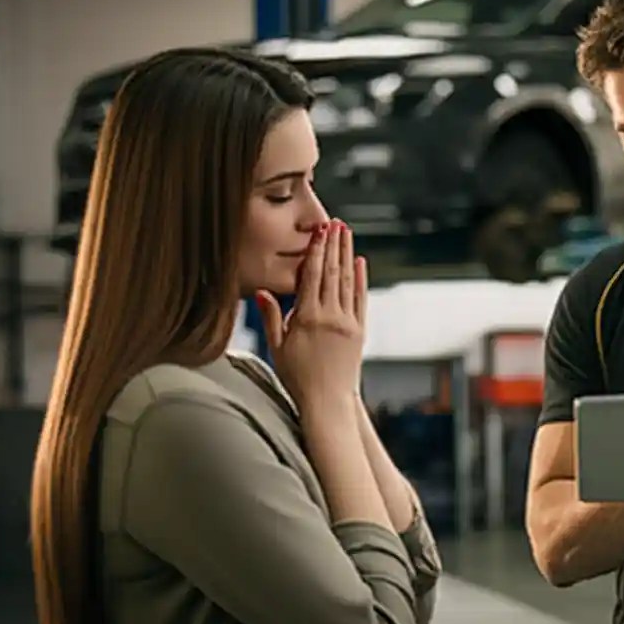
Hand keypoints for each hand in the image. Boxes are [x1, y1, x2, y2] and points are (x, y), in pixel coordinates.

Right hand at [257, 219, 367, 412]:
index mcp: (307, 318)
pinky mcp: (360, 330)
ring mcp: (348, 322)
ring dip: (348, 255)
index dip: (316, 251)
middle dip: (334, 245)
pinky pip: (361, 299)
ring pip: (348, 281)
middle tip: (335, 222)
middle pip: (332, 272)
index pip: (312, 276)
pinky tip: (360, 262)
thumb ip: (272, 318)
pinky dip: (361, 279)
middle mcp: (330, 316)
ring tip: (347, 233)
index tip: (318, 231)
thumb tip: (262, 291)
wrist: (327, 401)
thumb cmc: (297, 377)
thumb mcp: (277, 348)